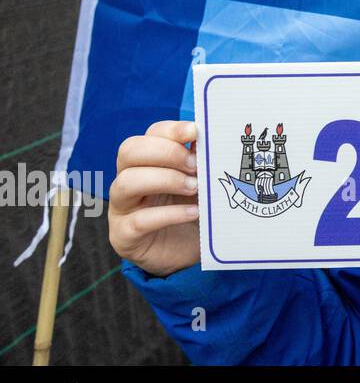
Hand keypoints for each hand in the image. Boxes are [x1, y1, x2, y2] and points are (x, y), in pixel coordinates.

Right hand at [108, 120, 200, 276]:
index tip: (196, 131)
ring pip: (126, 182)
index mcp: (148, 161)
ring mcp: (122, 208)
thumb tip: (214, 137)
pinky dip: (169, 214)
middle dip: (165, 152)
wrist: (187, 252)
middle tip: (195, 164)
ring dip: (164, 180)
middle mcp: (129, 179)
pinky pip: (138, 221)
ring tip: (194, 188)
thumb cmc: (192, 210)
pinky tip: (193, 213)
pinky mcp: (123, 236)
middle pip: (129, 151)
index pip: (150, 134)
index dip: (171, 130)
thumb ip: (202, 162)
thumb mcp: (200, 183)